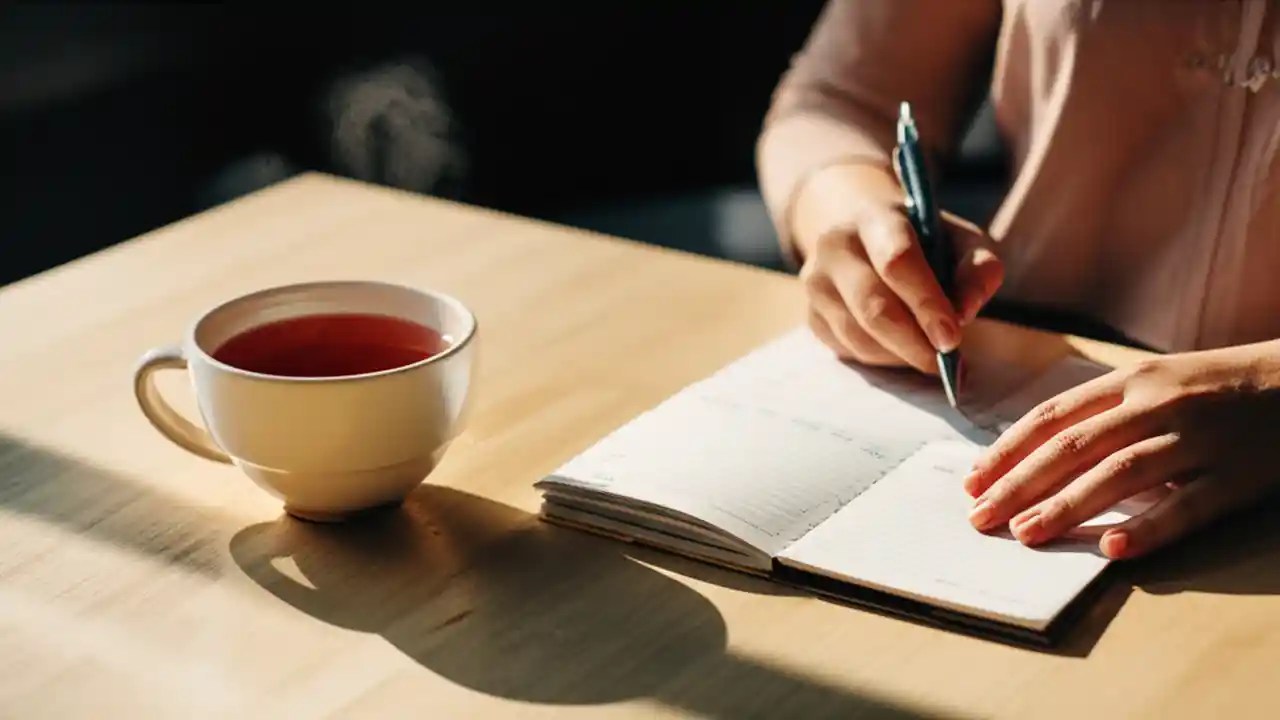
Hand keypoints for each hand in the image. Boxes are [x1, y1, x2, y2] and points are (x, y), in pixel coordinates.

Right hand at [793, 163, 1002, 373]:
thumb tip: (964, 314)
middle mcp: (834, 246)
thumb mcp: (958, 238)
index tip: (952, 338)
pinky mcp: (811, 315)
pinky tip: (902, 349)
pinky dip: (882, 359)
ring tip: (929, 355)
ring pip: (859, 336)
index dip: (926, 303)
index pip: (896, 261)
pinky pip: (848, 350)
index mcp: (874, 218)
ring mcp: (816, 282)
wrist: (861, 231)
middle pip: (872, 306)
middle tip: (945, 362)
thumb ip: (978, 268)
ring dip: (900, 356)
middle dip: (914, 342)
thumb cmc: (921, 239)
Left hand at [964, 342, 1279, 558]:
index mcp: (1132, 380)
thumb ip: (1106, 410)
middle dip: (1018, 484)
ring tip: (1024, 534)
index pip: (1052, 418)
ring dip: (1065, 506)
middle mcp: (1158, 404)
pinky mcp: (1238, 476)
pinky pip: (1187, 506)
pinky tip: (1112, 548)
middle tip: (979, 518)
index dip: (1007, 451)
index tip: (972, 482)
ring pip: (1119, 474)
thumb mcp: (1161, 380)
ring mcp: (1199, 440)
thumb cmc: (1223, 385)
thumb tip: (1038, 452)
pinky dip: (1148, 527)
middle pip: (1073, 448)